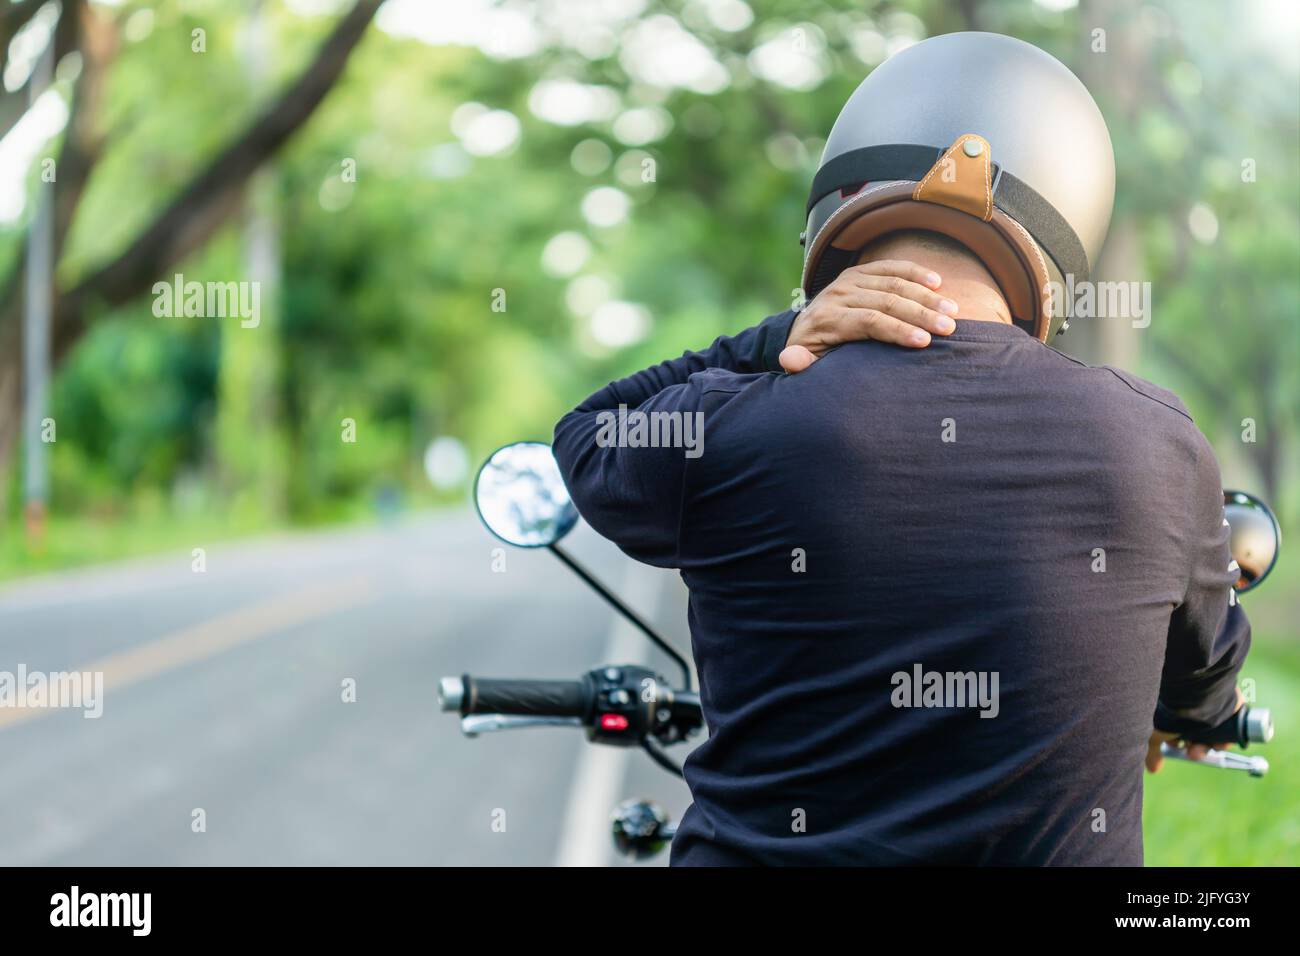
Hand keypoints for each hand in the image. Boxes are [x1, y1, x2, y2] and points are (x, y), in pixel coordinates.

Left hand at [779, 260, 959, 372]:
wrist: (800, 329)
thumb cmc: (812, 354)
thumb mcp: (802, 364)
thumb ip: (799, 364)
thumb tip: (791, 360)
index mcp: (827, 318)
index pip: (869, 321)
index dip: (897, 330)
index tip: (924, 342)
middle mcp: (838, 295)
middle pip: (886, 300)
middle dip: (921, 314)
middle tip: (949, 327)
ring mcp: (849, 280)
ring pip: (893, 283)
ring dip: (926, 296)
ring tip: (952, 311)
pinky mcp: (859, 272)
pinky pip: (890, 267)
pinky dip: (915, 272)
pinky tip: (938, 282)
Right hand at [1145, 687, 1244, 772]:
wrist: (1195, 693)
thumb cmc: (1171, 713)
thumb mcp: (1154, 735)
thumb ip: (1153, 752)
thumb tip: (1152, 769)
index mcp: (1172, 710)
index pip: (1175, 730)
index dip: (1177, 743)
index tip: (1178, 748)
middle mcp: (1190, 707)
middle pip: (1195, 733)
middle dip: (1195, 748)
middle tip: (1193, 753)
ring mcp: (1210, 705)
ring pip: (1213, 731)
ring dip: (1211, 744)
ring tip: (1212, 747)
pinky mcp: (1229, 704)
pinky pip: (1231, 725)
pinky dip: (1227, 736)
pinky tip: (1222, 741)